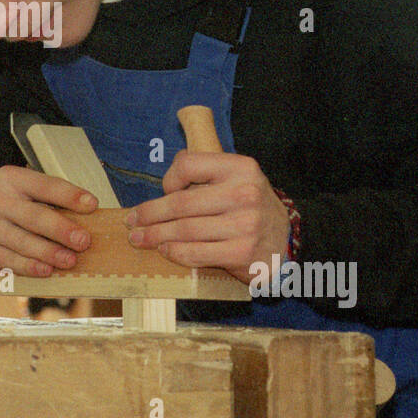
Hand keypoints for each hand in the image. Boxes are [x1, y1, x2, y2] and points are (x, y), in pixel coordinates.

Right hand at [0, 166, 96, 276]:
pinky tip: (45, 270)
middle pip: (34, 216)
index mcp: (11, 179)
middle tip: (84, 241)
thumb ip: (45, 198)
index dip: (69, 195)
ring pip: (23, 242)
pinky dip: (29, 267)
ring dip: (50, 253)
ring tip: (70, 260)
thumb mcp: (16, 187)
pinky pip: (9, 260)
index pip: (44, 185)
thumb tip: (84, 218)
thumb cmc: (0, 202)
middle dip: (62, 229)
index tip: (92, 205)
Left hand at [127, 151, 289, 282]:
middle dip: (150, 214)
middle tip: (131, 222)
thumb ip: (206, 172)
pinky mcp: (242, 253)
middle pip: (181, 203)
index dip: (168, 179)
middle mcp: (244, 193)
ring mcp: (245, 225)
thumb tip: (167, 181)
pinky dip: (175, 252)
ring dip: (155, 236)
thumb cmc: (250, 206)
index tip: (162, 191)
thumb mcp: (237, 177)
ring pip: (185, 230)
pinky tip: (165, 250)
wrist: (286, 239)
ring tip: (140, 238)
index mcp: (240, 167)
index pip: (189, 164)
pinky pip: (196, 253)